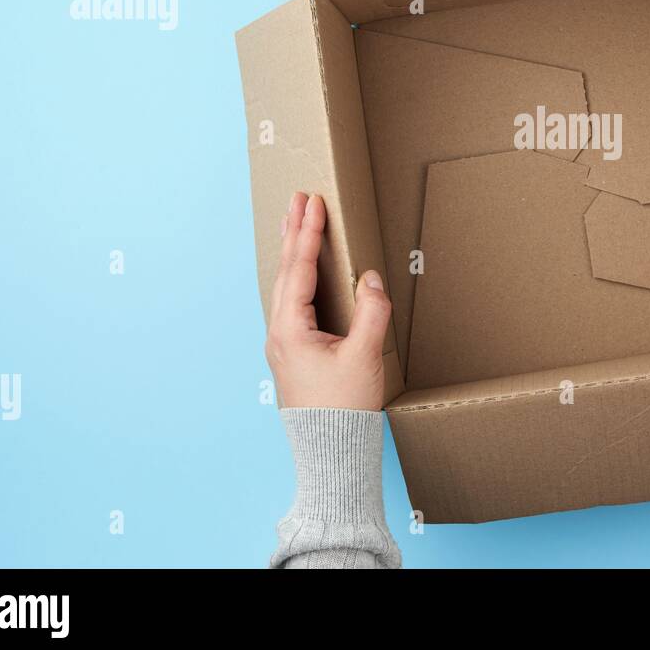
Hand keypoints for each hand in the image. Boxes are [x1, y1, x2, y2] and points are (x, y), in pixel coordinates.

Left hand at [265, 191, 391, 410]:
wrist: (330, 450)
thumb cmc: (344, 407)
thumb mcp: (364, 356)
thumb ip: (370, 313)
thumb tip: (369, 279)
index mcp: (290, 329)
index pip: (300, 269)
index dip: (308, 233)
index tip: (314, 203)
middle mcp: (280, 333)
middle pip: (285, 272)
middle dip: (294, 233)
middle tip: (298, 200)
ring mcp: (283, 344)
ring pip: (285, 286)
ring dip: (293, 253)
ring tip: (296, 225)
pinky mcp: (293, 353)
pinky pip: (291, 302)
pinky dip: (297, 277)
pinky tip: (302, 273)